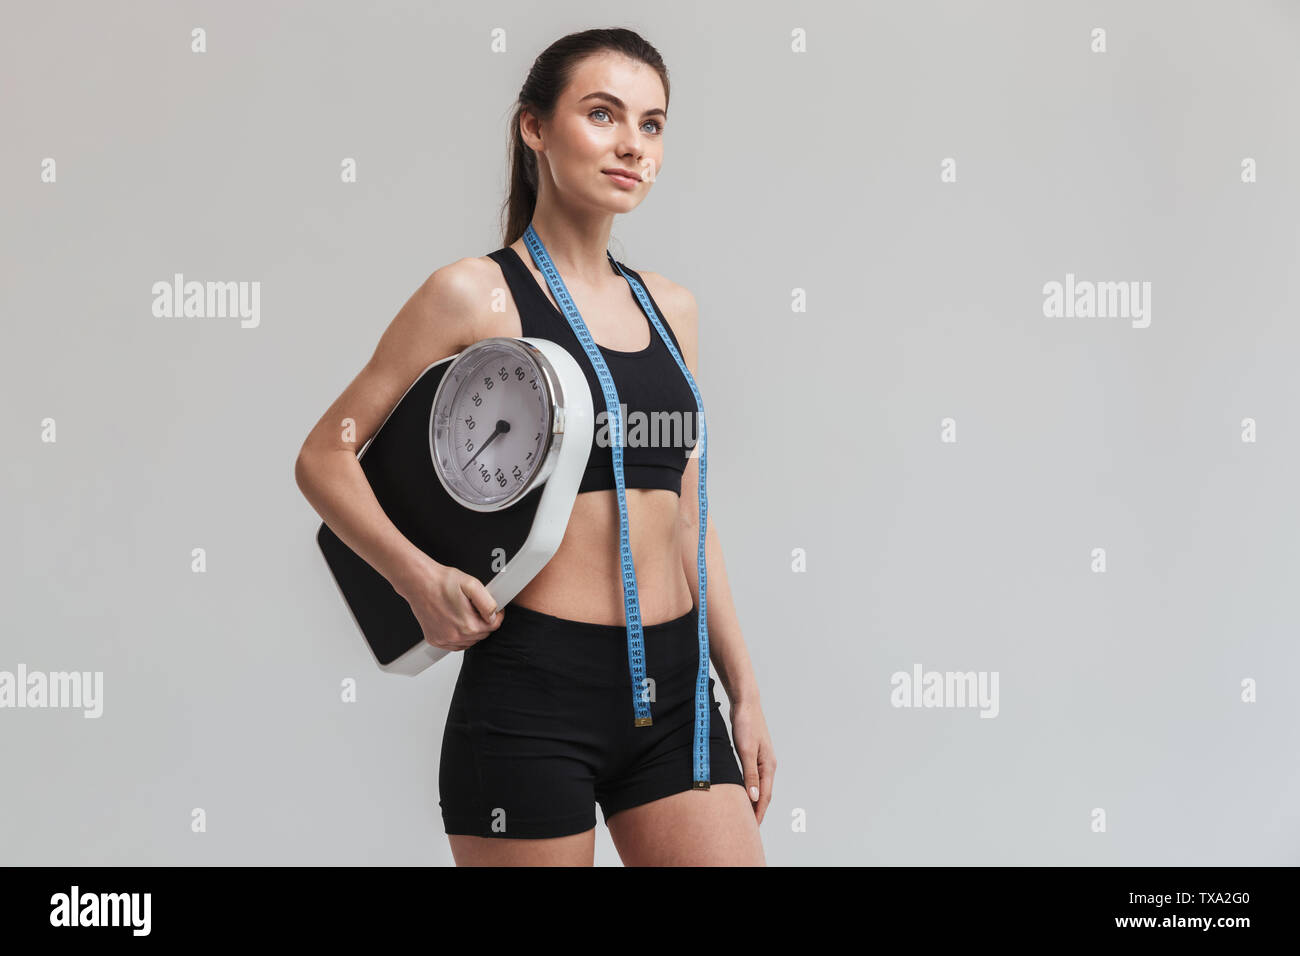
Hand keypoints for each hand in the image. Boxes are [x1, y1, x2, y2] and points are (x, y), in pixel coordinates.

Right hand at [394, 553, 503, 651]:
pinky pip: (455, 644)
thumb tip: (494, 615)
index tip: (494, 609)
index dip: (496, 616)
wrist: (419, 583)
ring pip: (469, 641)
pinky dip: (458, 636)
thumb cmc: (442, 582)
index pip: (493, 627)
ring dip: (471, 630)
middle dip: (483, 622)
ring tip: (464, 613)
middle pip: (482, 635)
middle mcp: (456, 636)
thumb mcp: (472, 585)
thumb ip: (488, 603)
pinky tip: (455, 622)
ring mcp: (444, 640)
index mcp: (468, 624)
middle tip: (475, 608)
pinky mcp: (435, 640)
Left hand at [730, 697, 774, 823]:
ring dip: (752, 800)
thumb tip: (753, 798)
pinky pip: (752, 777)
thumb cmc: (746, 724)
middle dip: (757, 811)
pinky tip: (741, 792)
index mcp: (768, 765)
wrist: (745, 702)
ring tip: (744, 815)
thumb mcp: (746, 750)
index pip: (764, 796)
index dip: (758, 813)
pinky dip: (748, 788)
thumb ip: (749, 774)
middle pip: (763, 793)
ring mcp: (761, 759)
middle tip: (748, 828)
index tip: (752, 828)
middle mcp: (767, 764)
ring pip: (758, 786)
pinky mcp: (753, 754)